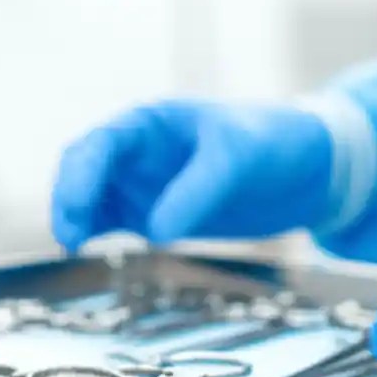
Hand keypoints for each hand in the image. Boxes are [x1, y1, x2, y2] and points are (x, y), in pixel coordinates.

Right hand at [52, 100, 331, 249]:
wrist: (306, 168)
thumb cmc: (273, 143)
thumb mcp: (238, 158)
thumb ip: (198, 191)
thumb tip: (156, 231)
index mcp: (152, 122)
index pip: (100, 145)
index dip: (80, 178)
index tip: (77, 214)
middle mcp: (137, 151)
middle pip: (83, 171)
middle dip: (69, 200)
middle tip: (70, 238)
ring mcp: (141, 182)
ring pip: (90, 198)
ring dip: (77, 219)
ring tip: (75, 248)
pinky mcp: (151, 213)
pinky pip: (110, 222)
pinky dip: (95, 236)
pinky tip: (90, 254)